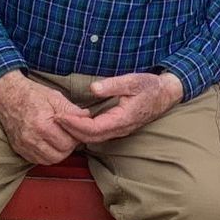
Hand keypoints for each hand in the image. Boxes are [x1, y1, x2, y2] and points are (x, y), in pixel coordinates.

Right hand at [0, 72, 86, 165]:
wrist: (7, 96)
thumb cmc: (32, 94)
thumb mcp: (55, 97)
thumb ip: (72, 110)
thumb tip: (88, 117)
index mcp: (42, 124)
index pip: (68, 143)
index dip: (76, 137)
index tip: (76, 129)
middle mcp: (31, 138)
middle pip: (60, 154)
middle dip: (69, 146)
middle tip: (69, 134)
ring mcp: (24, 145)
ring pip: (50, 160)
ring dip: (58, 152)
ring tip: (60, 139)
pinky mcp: (19, 149)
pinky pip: (38, 161)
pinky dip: (47, 155)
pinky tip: (49, 143)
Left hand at [66, 71, 184, 142]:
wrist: (166, 94)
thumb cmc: (150, 86)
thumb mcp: (133, 80)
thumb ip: (113, 84)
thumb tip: (93, 88)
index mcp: (123, 119)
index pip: (94, 128)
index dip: (75, 124)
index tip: (61, 115)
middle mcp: (120, 129)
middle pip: (90, 137)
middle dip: (71, 130)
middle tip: (54, 120)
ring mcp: (119, 130)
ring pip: (93, 138)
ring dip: (76, 132)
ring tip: (60, 122)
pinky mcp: (118, 127)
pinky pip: (98, 134)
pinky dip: (84, 131)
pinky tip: (75, 122)